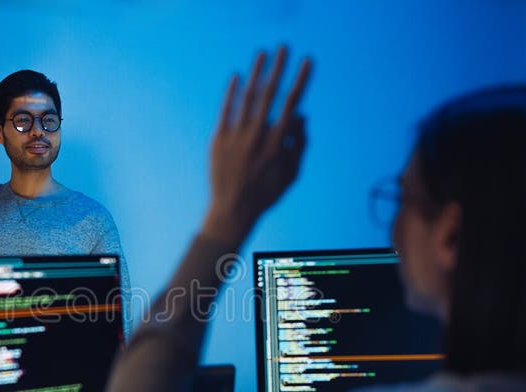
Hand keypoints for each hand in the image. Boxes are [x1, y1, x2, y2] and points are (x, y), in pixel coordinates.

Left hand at [204, 46, 311, 243]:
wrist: (232, 210)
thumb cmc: (267, 192)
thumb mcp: (292, 173)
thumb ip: (299, 143)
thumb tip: (301, 115)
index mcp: (277, 144)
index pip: (292, 104)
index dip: (300, 80)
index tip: (307, 61)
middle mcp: (257, 138)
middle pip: (270, 95)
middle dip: (279, 68)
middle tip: (284, 47)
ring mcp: (236, 138)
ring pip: (248, 98)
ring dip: (257, 73)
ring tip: (263, 53)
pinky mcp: (218, 140)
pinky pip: (226, 111)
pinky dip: (232, 93)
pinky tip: (237, 76)